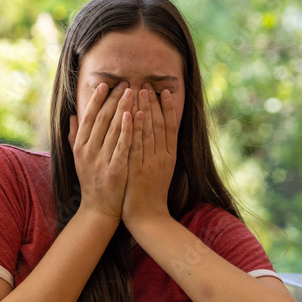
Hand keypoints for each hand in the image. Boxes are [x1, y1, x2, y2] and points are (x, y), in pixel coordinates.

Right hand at [69, 82, 133, 226]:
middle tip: (125, 83)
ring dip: (123, 108)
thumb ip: (74, 136)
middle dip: (114, 99)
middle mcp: (88, 151)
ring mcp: (101, 160)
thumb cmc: (91, 181)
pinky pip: (123, 145)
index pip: (88, 117)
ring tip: (133, 92)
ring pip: (113, 128)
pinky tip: (135, 115)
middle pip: (102, 119)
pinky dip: (128, 129)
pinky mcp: (115, 169)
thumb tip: (72, 115)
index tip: (105, 85)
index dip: (97, 100)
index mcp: (79, 147)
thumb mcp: (78, 158)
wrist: (98, 209)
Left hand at [122, 83, 177, 228]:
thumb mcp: (161, 170)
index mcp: (170, 156)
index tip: (162, 91)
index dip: (167, 108)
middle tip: (146, 85)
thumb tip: (158, 133)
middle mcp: (162, 157)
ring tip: (137, 92)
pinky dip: (134, 129)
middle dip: (152, 103)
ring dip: (143, 110)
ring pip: (148, 131)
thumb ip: (160, 151)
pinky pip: (136, 145)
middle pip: (159, 125)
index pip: (170, 126)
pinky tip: (130, 115)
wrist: (148, 217)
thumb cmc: (152, 193)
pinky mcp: (137, 170)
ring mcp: (150, 163)